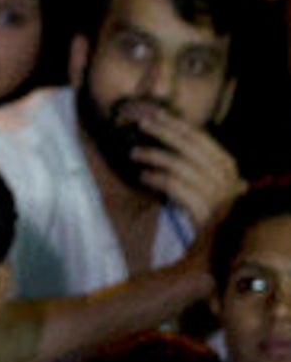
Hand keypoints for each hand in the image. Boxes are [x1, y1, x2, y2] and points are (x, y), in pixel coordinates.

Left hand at [132, 104, 244, 228]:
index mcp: (228, 168)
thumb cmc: (207, 210)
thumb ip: (193, 161)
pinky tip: (144, 177)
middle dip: (163, 132)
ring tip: (134, 153)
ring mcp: (217, 197)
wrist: (217, 247)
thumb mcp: (207, 182)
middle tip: (141, 123)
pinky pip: (175, 187)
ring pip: (179, 165)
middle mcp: (226, 180)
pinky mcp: (204, 213)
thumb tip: (169, 133)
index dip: (177, 124)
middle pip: (189, 147)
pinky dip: (156, 178)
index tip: (156, 114)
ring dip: (153, 155)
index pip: (200, 138)